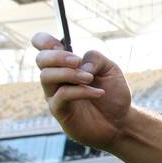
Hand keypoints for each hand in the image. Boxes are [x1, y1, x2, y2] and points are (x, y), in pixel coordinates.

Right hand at [33, 32, 131, 150]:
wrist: (121, 121)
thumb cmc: (113, 94)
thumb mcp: (111, 69)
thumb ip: (96, 58)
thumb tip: (80, 63)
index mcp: (65, 63)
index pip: (42, 46)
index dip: (44, 40)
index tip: (59, 43)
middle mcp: (56, 77)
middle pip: (40, 59)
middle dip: (57, 57)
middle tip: (77, 61)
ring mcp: (55, 94)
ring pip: (46, 76)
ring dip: (69, 74)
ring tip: (90, 78)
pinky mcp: (59, 110)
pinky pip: (62, 96)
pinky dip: (81, 91)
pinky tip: (99, 92)